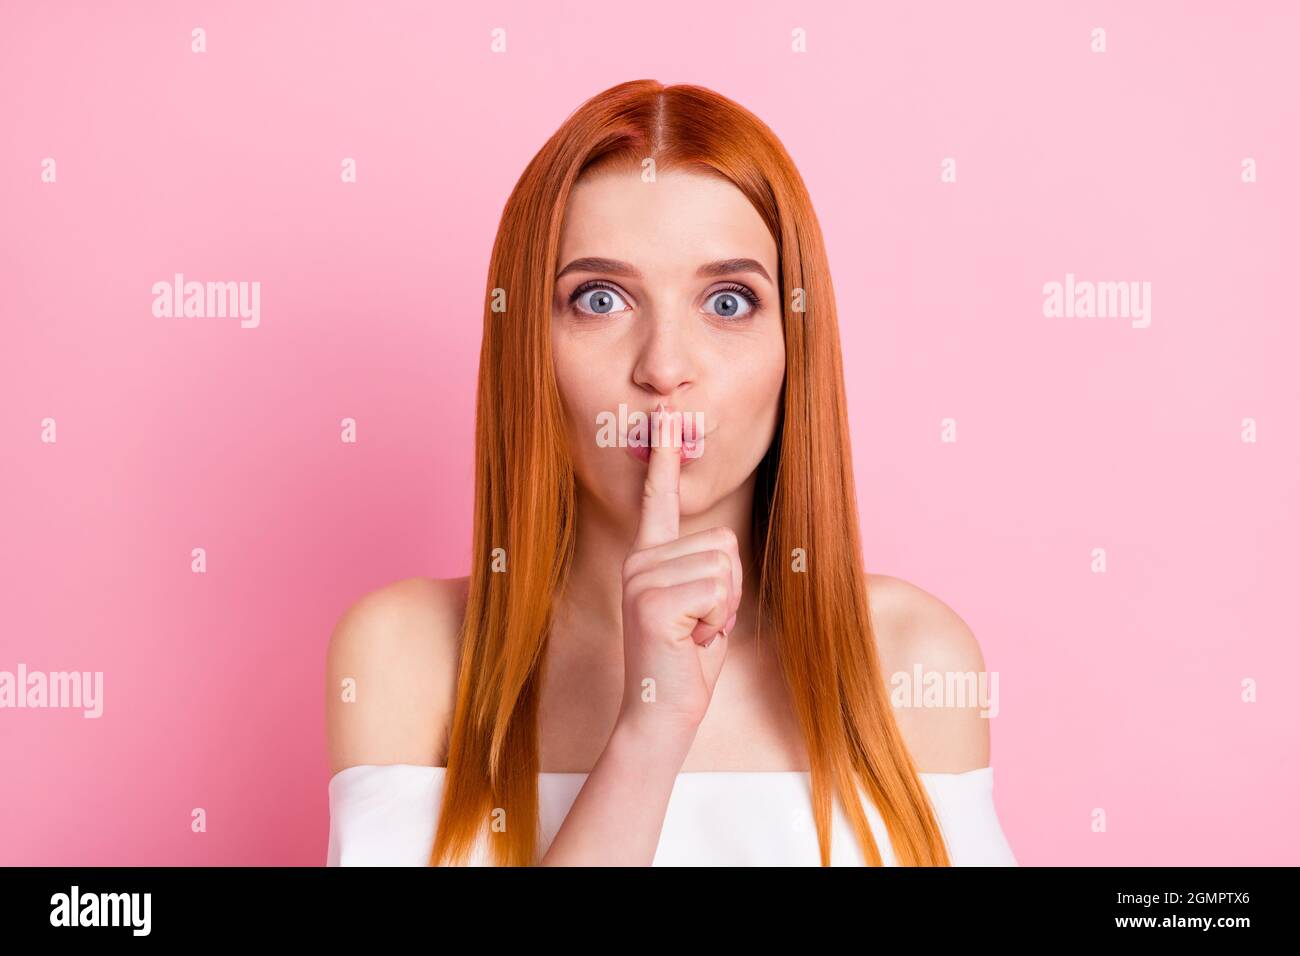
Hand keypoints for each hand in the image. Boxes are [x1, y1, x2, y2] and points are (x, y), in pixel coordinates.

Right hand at [617, 404, 740, 736]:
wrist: (662, 710)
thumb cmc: (687, 659)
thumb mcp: (703, 605)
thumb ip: (707, 570)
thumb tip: (721, 547)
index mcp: (649, 557)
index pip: (659, 499)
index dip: (665, 458)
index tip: (667, 415)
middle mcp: (639, 561)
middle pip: (722, 542)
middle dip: (729, 590)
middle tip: (701, 624)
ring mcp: (640, 578)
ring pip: (724, 564)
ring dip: (724, 607)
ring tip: (695, 633)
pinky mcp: (651, 600)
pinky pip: (717, 589)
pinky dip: (718, 620)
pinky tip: (690, 640)